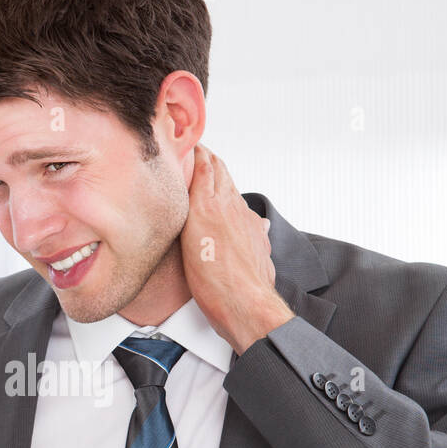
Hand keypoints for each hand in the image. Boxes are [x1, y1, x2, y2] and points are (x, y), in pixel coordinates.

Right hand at [180, 144, 293, 353]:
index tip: (190, 143)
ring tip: (210, 182)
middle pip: (223, 176)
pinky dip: (236, 210)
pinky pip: (246, 218)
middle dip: (210, 163)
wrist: (244, 304)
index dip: (198, 152)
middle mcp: (235, 210)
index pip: (207, 166)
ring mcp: (248, 226)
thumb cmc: (215, 279)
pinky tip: (235, 215)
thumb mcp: (192, 231)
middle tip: (198, 155)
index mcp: (216, 204)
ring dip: (222, 184)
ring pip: (234, 196)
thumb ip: (196, 196)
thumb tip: (197, 168)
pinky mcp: (256, 243)